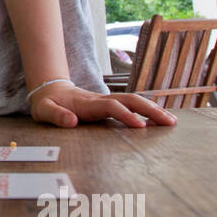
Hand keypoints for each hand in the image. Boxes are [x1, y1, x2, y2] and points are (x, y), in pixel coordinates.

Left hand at [29, 82, 175, 128]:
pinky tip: (160, 119)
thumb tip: (72, 121)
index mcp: (88, 103)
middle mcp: (102, 100)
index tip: (140, 126)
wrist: (50, 90)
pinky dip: (147, 110)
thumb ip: (57, 116)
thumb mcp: (44, 110)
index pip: (111, 107)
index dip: (125, 115)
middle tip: (169, 123)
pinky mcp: (110, 105)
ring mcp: (107, 101)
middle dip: (150, 110)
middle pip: (130, 101)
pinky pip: (132, 106)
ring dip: (153, 109)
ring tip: (171, 121)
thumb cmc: (47, 104)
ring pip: (134, 102)